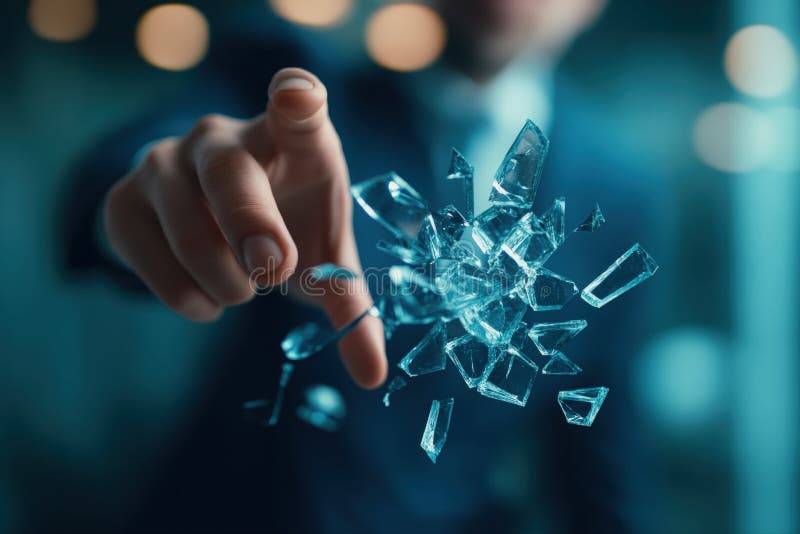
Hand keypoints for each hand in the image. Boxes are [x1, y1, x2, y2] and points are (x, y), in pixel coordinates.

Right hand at [103, 68, 385, 387]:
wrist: (214, 219)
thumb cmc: (287, 226)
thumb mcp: (323, 257)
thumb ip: (350, 306)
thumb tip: (374, 376)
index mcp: (290, 139)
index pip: (295, 101)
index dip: (296, 97)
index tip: (297, 96)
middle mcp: (222, 137)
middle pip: (229, 173)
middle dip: (252, 229)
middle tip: (273, 274)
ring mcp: (165, 161)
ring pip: (186, 226)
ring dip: (223, 281)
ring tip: (243, 290)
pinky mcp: (123, 197)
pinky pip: (145, 255)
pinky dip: (182, 293)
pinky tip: (204, 294)